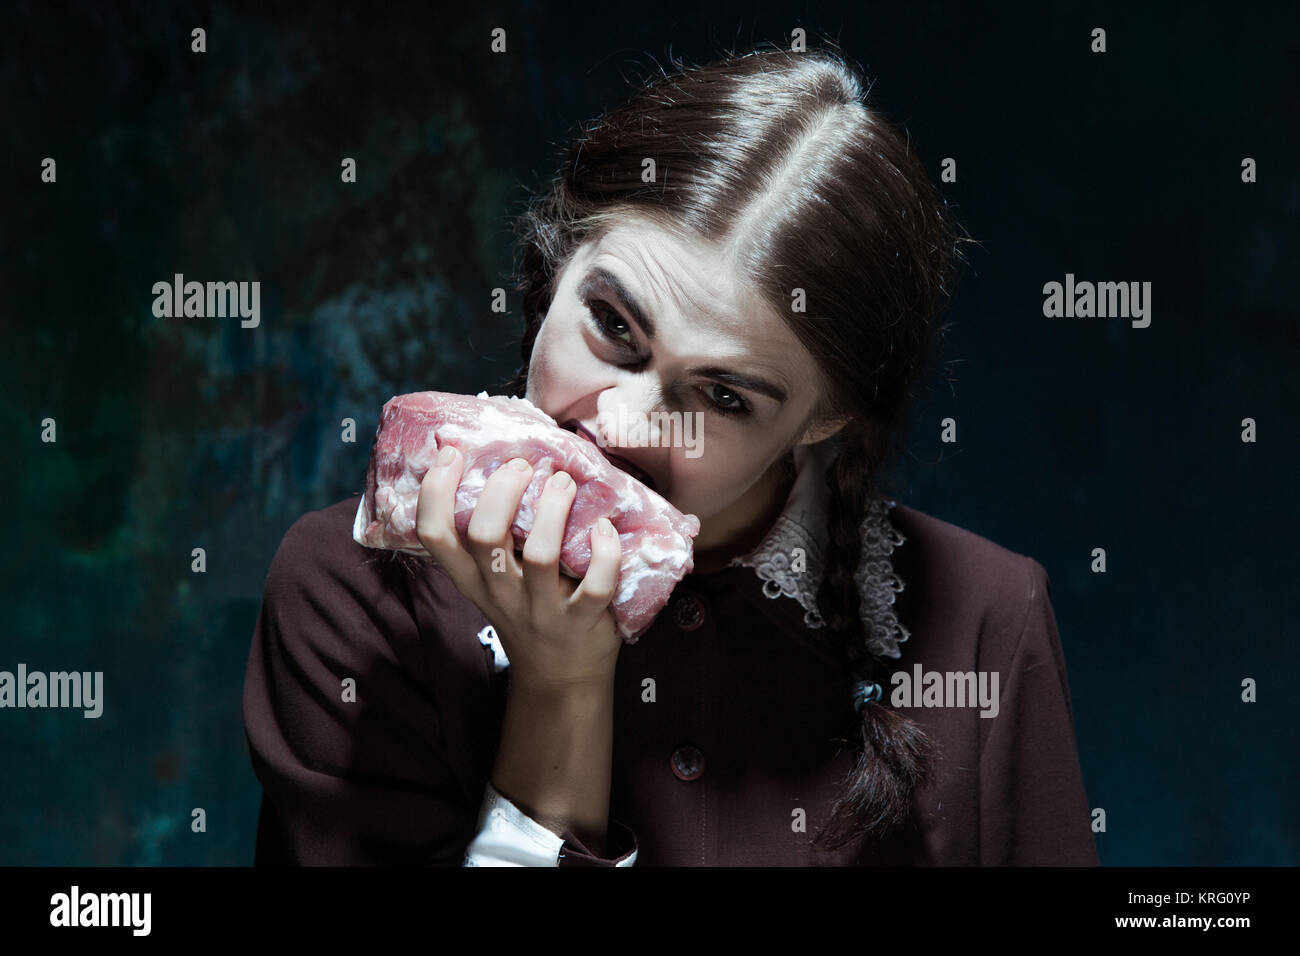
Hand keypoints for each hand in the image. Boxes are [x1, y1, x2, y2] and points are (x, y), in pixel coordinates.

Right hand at [415, 446, 623, 690]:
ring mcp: (542, 610)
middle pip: (485, 536)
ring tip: (564, 482)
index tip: (453, 454)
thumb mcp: (494, 581)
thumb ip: (490, 536)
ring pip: (541, 556)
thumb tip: (496, 461)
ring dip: (554, 510)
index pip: (435, 535)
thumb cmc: (527, 610)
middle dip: (503, 491)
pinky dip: (604, 552)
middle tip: (523, 467)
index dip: (435, 491)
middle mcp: (501, 593)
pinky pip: (596, 586)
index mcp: (472, 579)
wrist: (559, 679)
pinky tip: (604, 529)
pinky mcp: (583, 622)